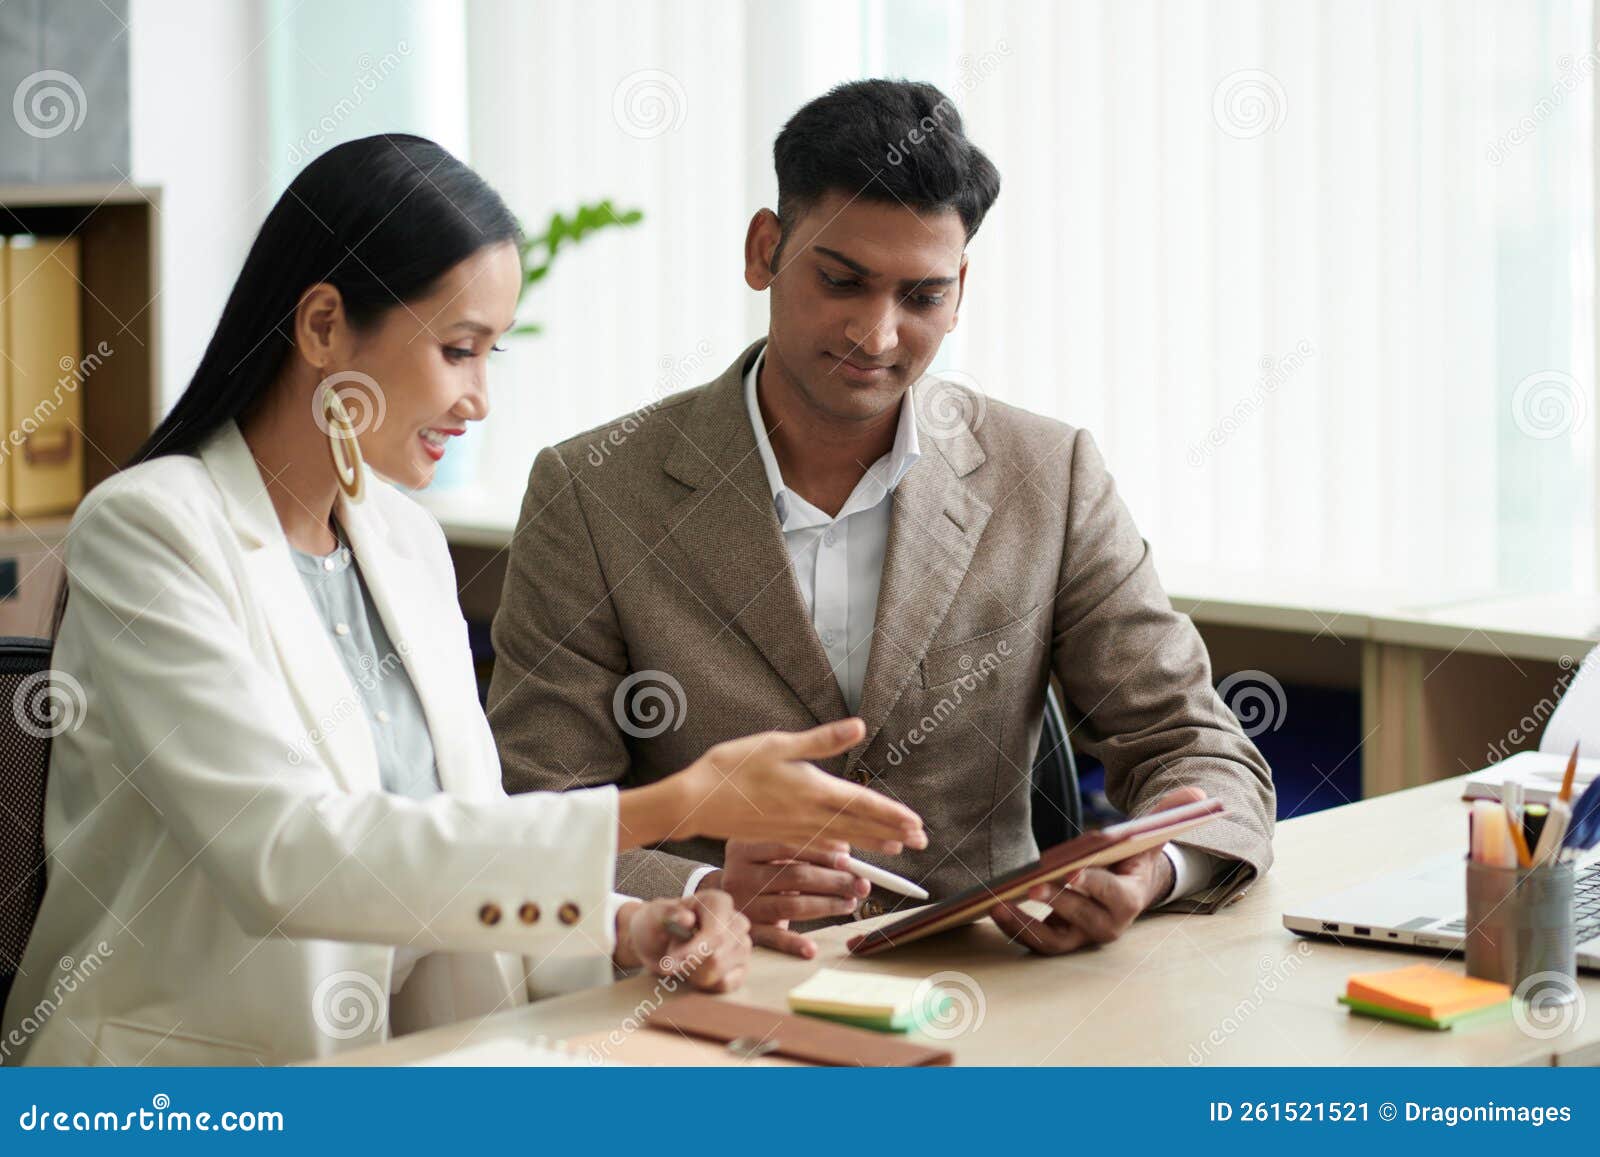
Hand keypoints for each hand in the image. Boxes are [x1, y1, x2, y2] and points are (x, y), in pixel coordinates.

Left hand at [614, 891, 751, 992]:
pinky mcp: (741, 967)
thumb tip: (687, 918)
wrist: (659, 941)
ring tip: (683, 960)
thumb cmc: (659, 924)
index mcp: (718, 902)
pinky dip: (705, 984)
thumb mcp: (655, 915)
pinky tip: (694, 972)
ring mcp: (742, 945)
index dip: (691, 952)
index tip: (667, 964)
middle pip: (717, 957)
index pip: (714, 934)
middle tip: (669, 959)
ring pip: (719, 972)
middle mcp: (737, 922)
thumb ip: (668, 914)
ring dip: (693, 973)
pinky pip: (726, 984)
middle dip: (687, 964)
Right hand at [667, 718, 925, 853]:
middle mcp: (810, 814)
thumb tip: (859, 727)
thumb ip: (821, 740)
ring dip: (872, 842)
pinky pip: (819, 843)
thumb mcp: (779, 744)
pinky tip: (845, 850)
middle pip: (861, 826)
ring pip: (843, 837)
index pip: (864, 804)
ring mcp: (795, 829)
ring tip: (896, 849)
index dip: (893, 814)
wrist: (697, 801)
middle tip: (921, 841)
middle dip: (893, 833)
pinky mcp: (780, 834)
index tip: (917, 823)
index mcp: (814, 790)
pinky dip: (838, 846)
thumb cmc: (734, 767)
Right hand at [699, 839, 870, 957]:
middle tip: (860, 883)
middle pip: (794, 876)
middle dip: (833, 880)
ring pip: (790, 906)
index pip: (788, 845)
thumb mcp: (771, 851)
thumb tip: (845, 852)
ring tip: (850, 903)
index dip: (821, 851)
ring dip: (826, 905)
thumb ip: (804, 846)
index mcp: (743, 846)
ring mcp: (741, 905)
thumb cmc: (758, 869)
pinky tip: (811, 947)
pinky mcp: (745, 931)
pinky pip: (772, 938)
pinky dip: (793, 944)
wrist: (720, 899)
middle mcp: (737, 875)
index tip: (848, 858)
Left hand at [990, 787, 1202, 955]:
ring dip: (1027, 923)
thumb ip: (1170, 815)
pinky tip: (994, 907)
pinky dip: (1015, 929)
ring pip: (1056, 939)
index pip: (1115, 896)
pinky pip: (1037, 942)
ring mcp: (1082, 935)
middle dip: (1058, 901)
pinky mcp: (1061, 939)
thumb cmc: (1133, 858)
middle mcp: (1108, 923)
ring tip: (1000, 901)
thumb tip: (1200, 795)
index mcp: (1131, 898)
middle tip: (1032, 885)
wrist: (1127, 887)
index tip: (1073, 870)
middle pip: (1082, 917)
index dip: (1094, 885)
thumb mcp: (1152, 835)